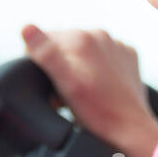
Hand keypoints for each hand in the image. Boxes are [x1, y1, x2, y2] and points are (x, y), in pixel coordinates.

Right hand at [20, 24, 157, 156]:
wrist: (131, 129)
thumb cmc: (98, 112)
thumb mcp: (64, 84)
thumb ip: (45, 53)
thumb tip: (26, 27)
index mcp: (82, 38)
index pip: (44, 39)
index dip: (38, 62)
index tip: (46, 82)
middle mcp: (101, 35)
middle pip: (64, 45)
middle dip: (58, 64)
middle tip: (62, 91)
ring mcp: (116, 46)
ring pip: (84, 50)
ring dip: (76, 66)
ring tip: (79, 92)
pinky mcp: (127, 57)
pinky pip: (103, 57)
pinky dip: (96, 68)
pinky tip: (96, 87)